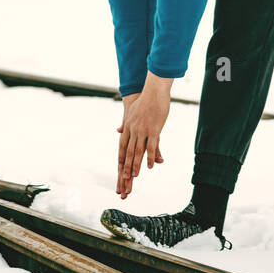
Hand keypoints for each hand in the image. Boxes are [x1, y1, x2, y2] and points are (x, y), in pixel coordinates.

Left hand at [116, 74, 171, 198]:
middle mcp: (133, 131)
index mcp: (127, 128)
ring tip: (134, 177)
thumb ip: (125, 124)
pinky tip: (151, 166)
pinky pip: (152, 146)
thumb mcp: (131, 113)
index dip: (121, 162)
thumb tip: (119, 131)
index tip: (119, 174)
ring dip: (136, 165)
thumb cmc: (144, 101)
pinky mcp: (154, 129)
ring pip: (138, 151)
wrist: (153, 90)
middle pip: (128, 153)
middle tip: (124, 182)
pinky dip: (151, 157)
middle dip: (126, 169)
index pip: (122, 149)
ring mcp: (142, 130)